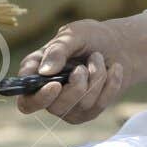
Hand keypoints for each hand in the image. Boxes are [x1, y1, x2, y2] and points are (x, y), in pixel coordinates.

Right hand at [15, 19, 130, 123]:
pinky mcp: (88, 111)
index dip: (39, 98)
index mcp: (35, 73)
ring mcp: (68, 106)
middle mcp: (48, 93)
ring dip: (96, 76)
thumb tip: (44, 71)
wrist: (119, 45)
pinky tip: (113, 68)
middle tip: (83, 66)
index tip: (56, 85)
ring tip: (97, 59)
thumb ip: (58, 50)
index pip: (26, 101)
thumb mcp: (73, 35)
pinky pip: (100, 104)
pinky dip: (110, 82)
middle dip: (76, 85)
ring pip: (81, 104)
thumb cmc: (90, 37)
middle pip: (55, 107)